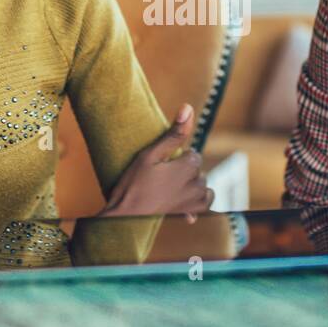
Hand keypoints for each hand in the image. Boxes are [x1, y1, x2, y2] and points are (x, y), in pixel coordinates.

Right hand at [100, 103, 214, 216]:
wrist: (124, 218)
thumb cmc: (133, 184)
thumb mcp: (150, 155)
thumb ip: (173, 134)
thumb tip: (188, 108)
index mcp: (189, 168)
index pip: (194, 155)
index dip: (178, 157)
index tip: (163, 163)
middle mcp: (197, 186)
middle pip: (198, 171)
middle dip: (185, 171)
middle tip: (161, 176)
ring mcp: (194, 203)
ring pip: (203, 187)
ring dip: (192, 185)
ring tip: (170, 187)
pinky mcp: (189, 214)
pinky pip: (202, 207)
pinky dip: (194, 205)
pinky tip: (183, 206)